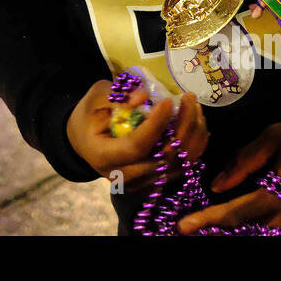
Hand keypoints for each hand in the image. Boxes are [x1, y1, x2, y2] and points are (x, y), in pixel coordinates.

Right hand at [67, 79, 207, 191]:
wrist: (85, 140)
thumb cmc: (89, 116)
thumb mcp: (95, 98)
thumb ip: (117, 96)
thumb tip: (143, 97)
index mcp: (103, 156)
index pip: (136, 146)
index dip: (156, 124)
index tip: (168, 101)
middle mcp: (123, 177)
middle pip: (163, 157)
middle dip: (183, 126)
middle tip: (188, 98)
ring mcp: (141, 184)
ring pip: (178, 164)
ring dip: (193, 135)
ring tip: (194, 107)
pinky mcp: (154, 183)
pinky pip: (181, 167)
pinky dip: (193, 146)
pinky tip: (195, 123)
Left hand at [176, 112, 280, 233]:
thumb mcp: (273, 137)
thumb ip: (243, 163)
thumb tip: (216, 185)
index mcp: (279, 193)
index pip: (236, 214)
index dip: (208, 220)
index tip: (184, 226)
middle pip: (252, 229)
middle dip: (225, 225)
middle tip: (201, 220)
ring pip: (271, 231)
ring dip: (249, 224)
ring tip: (226, 214)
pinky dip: (273, 223)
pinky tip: (264, 210)